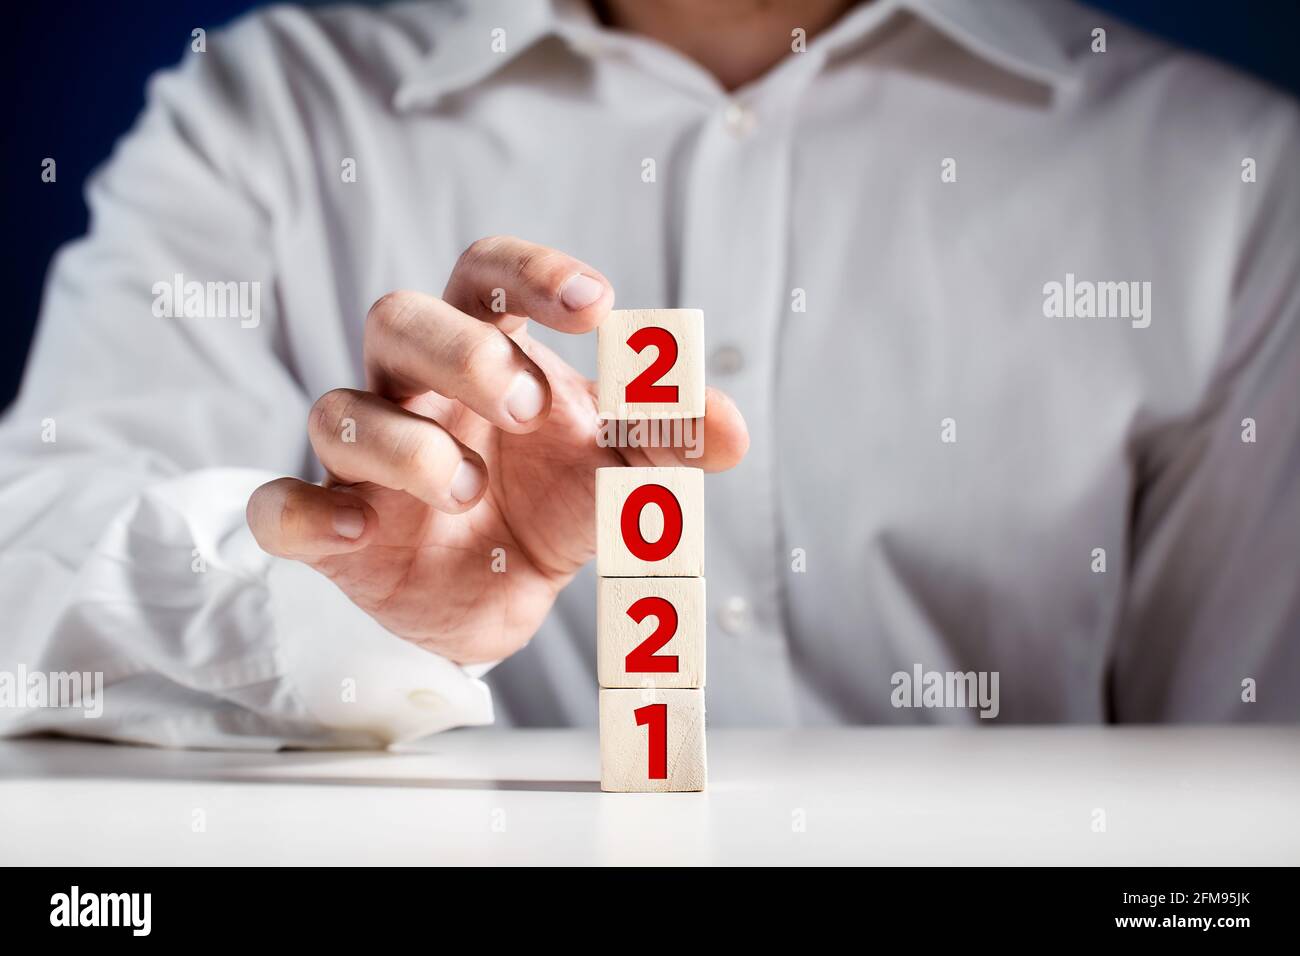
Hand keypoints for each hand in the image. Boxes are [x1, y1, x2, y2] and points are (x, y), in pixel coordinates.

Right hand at [247, 236, 748, 663]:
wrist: (495, 599)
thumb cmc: (550, 503)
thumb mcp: (618, 475)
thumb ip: (668, 446)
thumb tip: (734, 427)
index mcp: (487, 353)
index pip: (485, 276)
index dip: (530, 274)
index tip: (596, 303)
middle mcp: (415, 390)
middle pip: (398, 318)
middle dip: (462, 352)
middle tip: (530, 406)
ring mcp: (365, 461)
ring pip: (339, 409)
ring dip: (405, 444)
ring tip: (468, 489)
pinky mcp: (332, 532)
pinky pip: (282, 507)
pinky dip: (309, 515)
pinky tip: (361, 531)